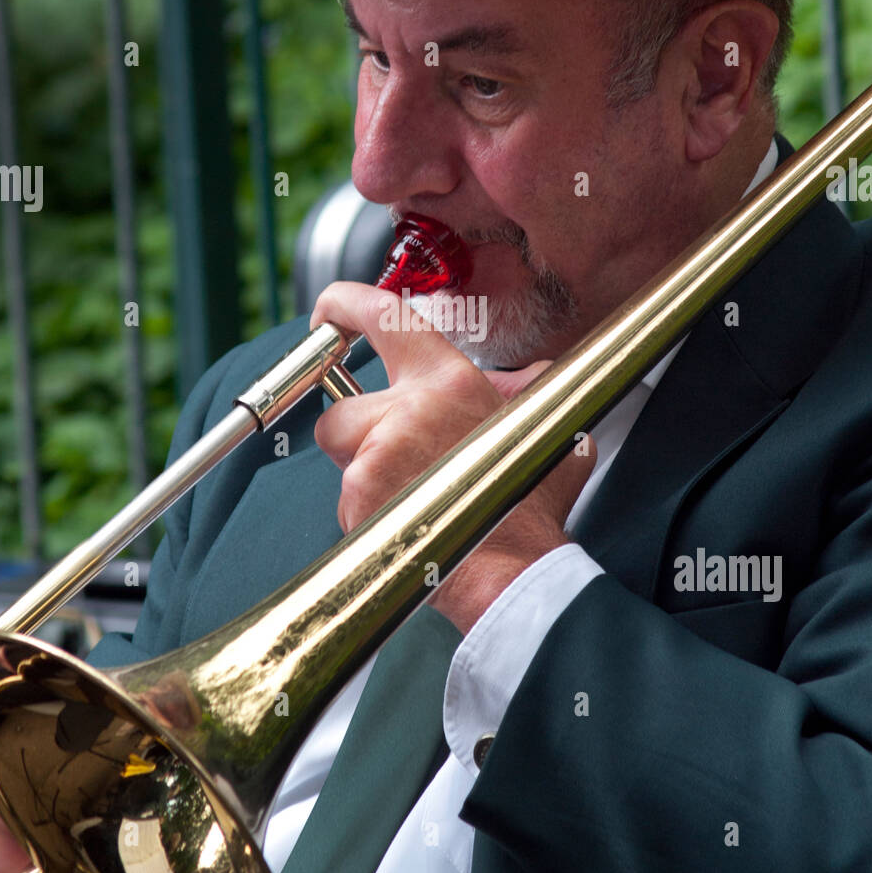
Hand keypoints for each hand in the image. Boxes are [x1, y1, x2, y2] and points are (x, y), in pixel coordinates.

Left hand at [311, 282, 596, 634]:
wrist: (515, 568)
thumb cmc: (528, 503)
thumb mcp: (543, 427)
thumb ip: (523, 392)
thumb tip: (520, 380)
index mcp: (448, 382)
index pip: (386, 318)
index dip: (346, 304)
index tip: (328, 306)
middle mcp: (406, 411)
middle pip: (340, 407)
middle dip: (356, 433)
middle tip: (396, 456)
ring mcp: (377, 456)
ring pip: (341, 457)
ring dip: (365, 474)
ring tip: (413, 496)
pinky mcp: (359, 499)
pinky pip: (346, 501)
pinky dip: (368, 514)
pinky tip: (410, 525)